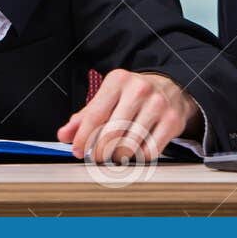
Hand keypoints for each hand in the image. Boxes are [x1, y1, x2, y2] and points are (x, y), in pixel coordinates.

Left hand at [57, 70, 197, 162]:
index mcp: (118, 80)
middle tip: (98, 156)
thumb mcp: (108, 98)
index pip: (95, 115)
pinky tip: (135, 150)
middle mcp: (139, 89)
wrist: (170, 88)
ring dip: (119, 156)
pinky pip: (149, 151)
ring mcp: (158, 105)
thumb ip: (84, 117)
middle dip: (100, 151)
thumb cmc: (133, 96)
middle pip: (112, 133)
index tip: (78, 151)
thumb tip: (64, 135)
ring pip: (130, 145)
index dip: (83, 138)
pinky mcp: (172, 121)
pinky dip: (138, 157)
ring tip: (116, 152)